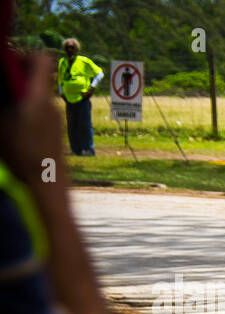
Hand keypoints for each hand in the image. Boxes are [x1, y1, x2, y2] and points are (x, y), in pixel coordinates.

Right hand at [0, 53, 64, 190]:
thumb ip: (1, 100)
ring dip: (21, 92)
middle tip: (2, 86)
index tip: (8, 62)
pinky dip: (27, 107)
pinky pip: (40, 108)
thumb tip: (3, 87)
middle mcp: (50, 103)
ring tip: (5, 107)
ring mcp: (55, 116)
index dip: (25, 54)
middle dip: (18, 74)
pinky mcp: (55, 128)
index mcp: (38, 96)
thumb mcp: (0, 123)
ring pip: (38, 92)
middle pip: (39, 75)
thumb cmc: (23, 155)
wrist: (48, 184)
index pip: (43, 59)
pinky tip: (14, 121)